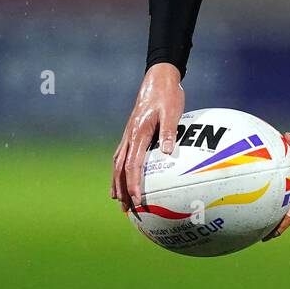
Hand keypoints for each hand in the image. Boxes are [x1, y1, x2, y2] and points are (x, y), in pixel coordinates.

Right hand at [110, 63, 183, 212]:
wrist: (158, 79)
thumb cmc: (167, 95)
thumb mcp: (172, 112)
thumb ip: (168, 131)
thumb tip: (166, 153)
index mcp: (138, 133)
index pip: (132, 165)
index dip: (133, 184)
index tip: (137, 200)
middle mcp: (129, 136)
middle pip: (120, 169)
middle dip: (122, 190)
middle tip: (126, 209)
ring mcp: (128, 135)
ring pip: (117, 164)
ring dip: (117, 183)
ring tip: (119, 201)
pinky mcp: (131, 133)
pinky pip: (121, 156)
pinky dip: (120, 171)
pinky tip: (122, 179)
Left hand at [262, 125, 289, 241]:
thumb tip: (285, 138)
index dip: (281, 225)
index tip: (268, 236)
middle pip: (287, 209)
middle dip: (273, 220)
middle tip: (255, 227)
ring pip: (288, 198)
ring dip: (275, 205)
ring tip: (258, 210)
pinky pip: (289, 186)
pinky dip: (278, 189)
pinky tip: (268, 182)